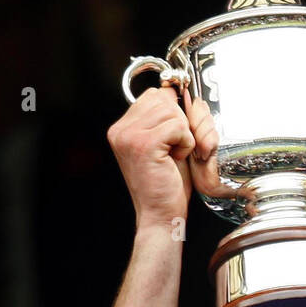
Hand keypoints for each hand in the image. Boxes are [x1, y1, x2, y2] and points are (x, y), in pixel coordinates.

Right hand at [107, 86, 217, 231]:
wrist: (161, 216)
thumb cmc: (166, 187)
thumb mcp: (164, 144)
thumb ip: (164, 117)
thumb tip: (170, 89)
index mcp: (122, 129)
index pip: (152, 96)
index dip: (171, 113)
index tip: (171, 139)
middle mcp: (120, 130)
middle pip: (161, 99)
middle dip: (178, 122)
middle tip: (174, 149)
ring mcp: (129, 136)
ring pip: (171, 111)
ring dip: (182, 134)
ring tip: (173, 155)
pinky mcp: (143, 144)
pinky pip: (177, 126)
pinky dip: (185, 143)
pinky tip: (175, 159)